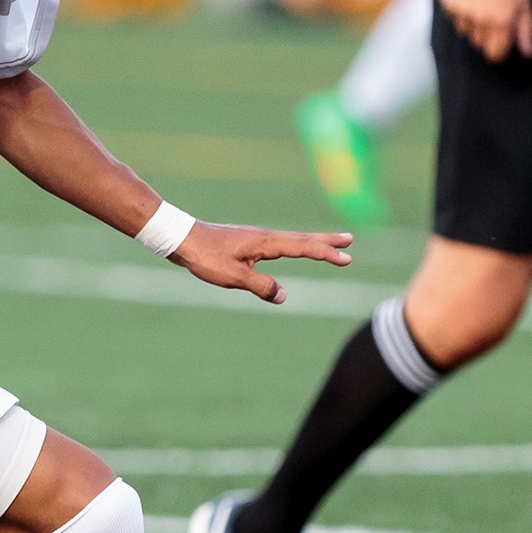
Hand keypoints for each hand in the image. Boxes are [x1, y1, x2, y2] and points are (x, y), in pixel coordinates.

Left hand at [170, 223, 353, 303]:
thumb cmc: (205, 256)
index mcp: (265, 242)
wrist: (181, 239)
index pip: (302, 248)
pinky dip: (294, 246)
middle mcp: (264, 236)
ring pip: (291, 240)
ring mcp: (256, 238)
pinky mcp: (247, 242)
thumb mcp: (233, 276)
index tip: (346, 258)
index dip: (325, 254)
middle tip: (350, 240)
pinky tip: (291, 250)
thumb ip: (260, 286)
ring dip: (312, 242)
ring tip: (329, 244)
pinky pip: (279, 244)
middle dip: (326, 241)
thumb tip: (283, 296)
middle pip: (302, 238)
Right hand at [439, 0, 531, 62]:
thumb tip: (527, 53)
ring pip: (465, 32)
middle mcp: (481, 20)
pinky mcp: (449, 4)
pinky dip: (461, 13)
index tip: (500, 44)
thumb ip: (525, 30)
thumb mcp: (524, 3)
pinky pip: (454, 19)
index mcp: (502, 21)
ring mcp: (462, 12)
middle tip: (492, 18)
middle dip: (486, 37)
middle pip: (479, 44)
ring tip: (479, 5)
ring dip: (472, 24)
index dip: (498, 51)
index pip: (495, 53)